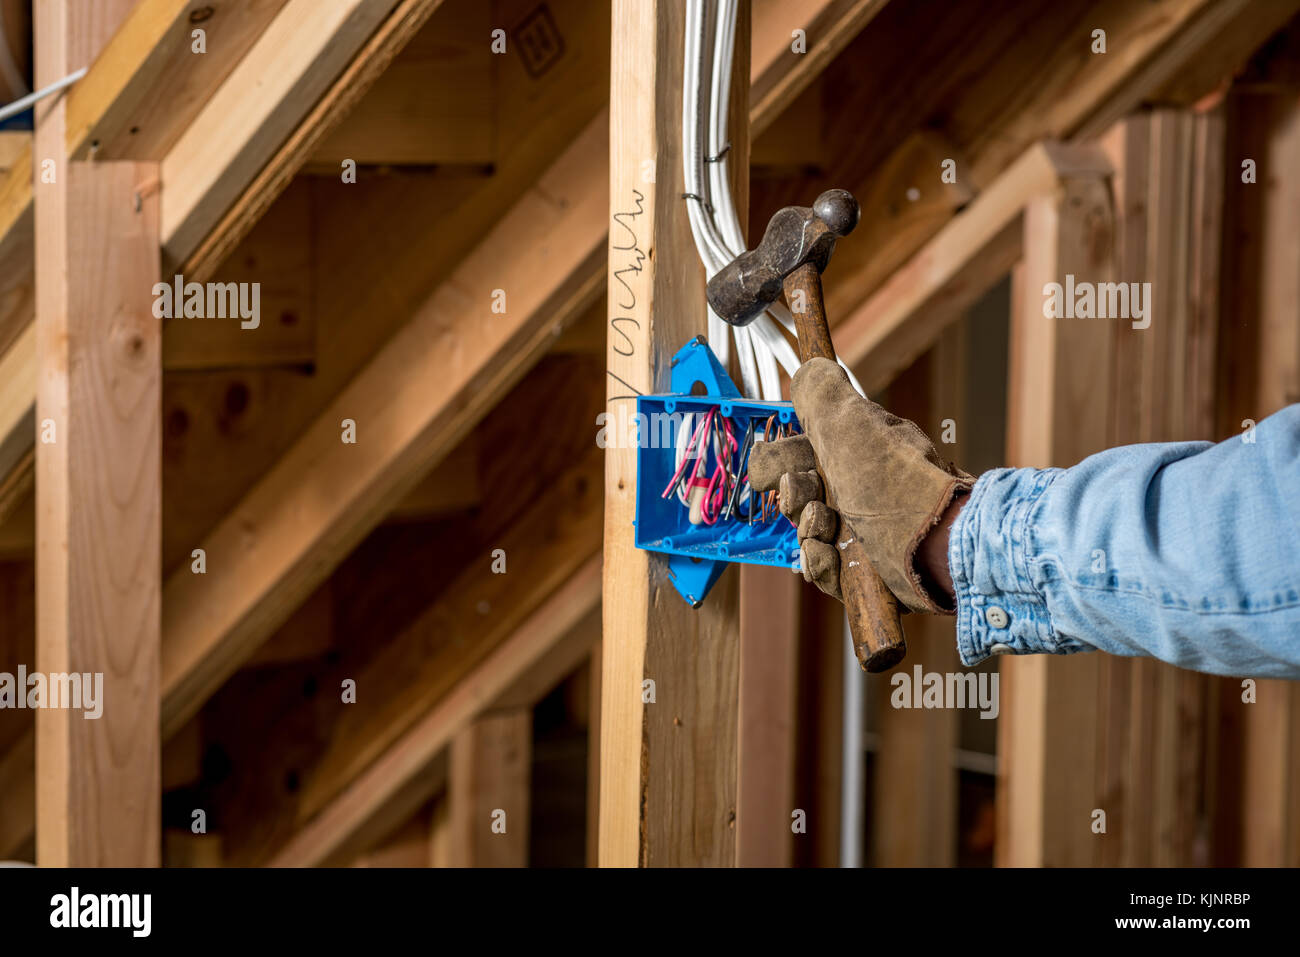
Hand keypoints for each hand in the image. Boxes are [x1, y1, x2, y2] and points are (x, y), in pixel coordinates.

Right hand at [749, 358, 972, 613]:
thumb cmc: (895, 483)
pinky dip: (819, 562)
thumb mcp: (854, 425)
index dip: (777, 459)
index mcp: (854, 451)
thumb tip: (812, 366)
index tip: (769, 471)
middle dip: (793, 495)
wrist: (938, 543)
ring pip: (808, 532)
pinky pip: (823, 568)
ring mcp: (861, 532)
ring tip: (825, 525)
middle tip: (809, 497)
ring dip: (808, 529)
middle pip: (798, 494)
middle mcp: (857, 490)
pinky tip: (828, 555)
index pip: (798, 452)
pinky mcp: (863, 571)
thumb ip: (823, 395)